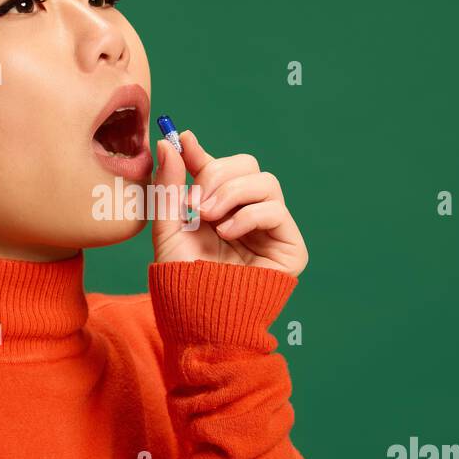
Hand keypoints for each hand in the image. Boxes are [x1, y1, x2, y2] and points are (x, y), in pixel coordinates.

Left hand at [151, 129, 307, 276]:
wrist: (198, 318)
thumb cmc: (181, 280)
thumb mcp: (168, 227)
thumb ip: (170, 184)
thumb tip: (171, 142)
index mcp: (219, 208)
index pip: (218, 167)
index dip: (201, 152)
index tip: (183, 140)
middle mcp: (247, 214)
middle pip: (248, 166)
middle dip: (219, 175)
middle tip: (198, 202)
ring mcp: (270, 230)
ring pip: (266, 182)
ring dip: (233, 193)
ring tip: (210, 218)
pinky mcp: (289, 247)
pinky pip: (276, 209)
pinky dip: (249, 215)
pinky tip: (228, 233)